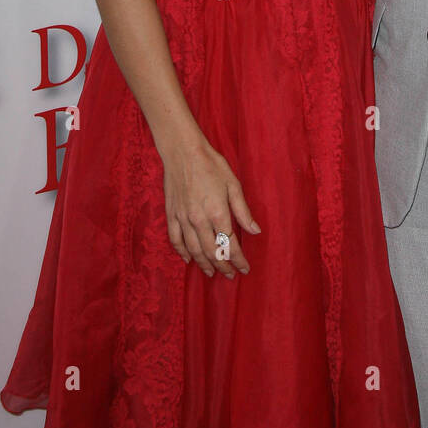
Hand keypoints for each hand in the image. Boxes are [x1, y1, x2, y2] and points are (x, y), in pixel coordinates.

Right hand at [162, 134, 259, 278]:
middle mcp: (199, 220)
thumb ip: (243, 211)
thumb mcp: (233, 184)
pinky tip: (188, 260)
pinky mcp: (171, 215)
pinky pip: (175, 240)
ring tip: (212, 273)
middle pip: (212, 252)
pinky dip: (182, 252)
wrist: (183, 152)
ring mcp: (183, 219)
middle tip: (230, 275)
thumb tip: (255, 231)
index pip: (230, 245)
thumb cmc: (211, 165)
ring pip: (194, 250)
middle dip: (223, 266)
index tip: (245, 269)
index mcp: (217, 213)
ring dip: (204, 264)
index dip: (239, 259)